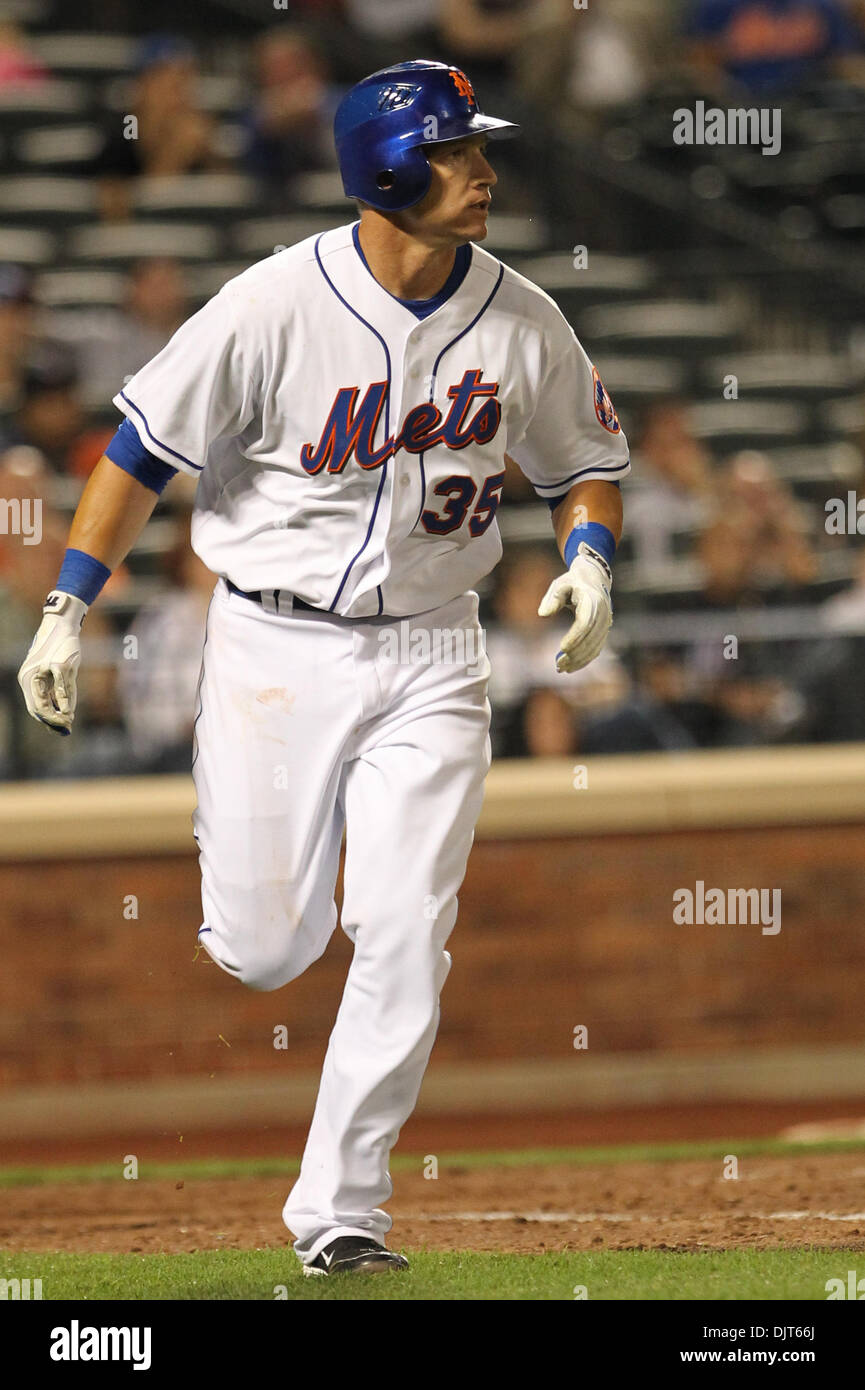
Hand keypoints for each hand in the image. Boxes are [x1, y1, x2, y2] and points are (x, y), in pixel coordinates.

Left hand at [17, 590, 87, 734]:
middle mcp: (31, 675)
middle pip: (39, 707)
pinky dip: (65, 702)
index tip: (57, 730)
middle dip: (52, 722)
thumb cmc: (56, 649)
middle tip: (64, 729)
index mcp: (26, 678)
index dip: (46, 721)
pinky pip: (62, 688)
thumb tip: (61, 711)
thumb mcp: (50, 670)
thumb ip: (53, 689)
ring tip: (67, 723)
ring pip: (50, 700)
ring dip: (59, 715)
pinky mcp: (60, 665)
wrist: (61, 626)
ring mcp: (45, 671)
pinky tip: (69, 712)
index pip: (34, 708)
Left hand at [537, 543, 612, 672]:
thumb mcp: (560, 585)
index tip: (562, 648)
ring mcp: (606, 624)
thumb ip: (552, 598)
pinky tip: (571, 667)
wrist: (594, 580)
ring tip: (561, 668)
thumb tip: (542, 614)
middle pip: (590, 638)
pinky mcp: (604, 632)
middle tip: (558, 664)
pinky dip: (584, 660)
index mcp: (592, 601)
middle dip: (575, 653)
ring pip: (594, 647)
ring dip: (579, 660)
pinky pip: (596, 649)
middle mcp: (603, 614)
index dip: (575, 637)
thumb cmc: (573, 583)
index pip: (585, 623)